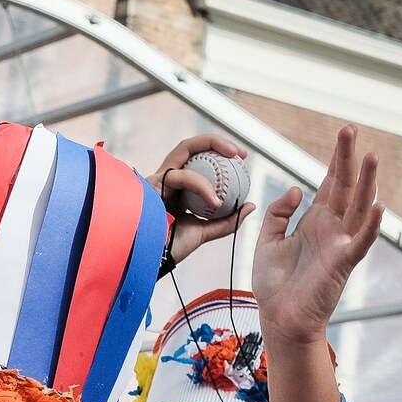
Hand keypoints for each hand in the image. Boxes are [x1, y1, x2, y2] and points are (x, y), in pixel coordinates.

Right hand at [156, 133, 254, 261]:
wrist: (152, 260)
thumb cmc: (172, 248)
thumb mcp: (205, 231)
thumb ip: (227, 220)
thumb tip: (250, 205)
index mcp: (176, 186)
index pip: (197, 158)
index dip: (219, 152)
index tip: (243, 159)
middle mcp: (165, 178)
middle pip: (189, 146)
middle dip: (216, 141)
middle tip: (239, 153)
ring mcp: (157, 179)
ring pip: (185, 152)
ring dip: (212, 150)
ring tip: (233, 162)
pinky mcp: (151, 184)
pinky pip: (182, 177)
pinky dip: (202, 186)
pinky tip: (215, 201)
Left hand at [251, 125, 382, 348]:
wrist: (279, 318)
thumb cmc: (275, 284)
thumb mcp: (267, 241)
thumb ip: (278, 213)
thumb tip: (297, 188)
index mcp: (315, 221)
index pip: (330, 183)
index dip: (336, 159)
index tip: (343, 133)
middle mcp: (332, 228)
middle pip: (345, 186)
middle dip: (348, 159)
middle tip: (350, 130)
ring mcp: (340, 243)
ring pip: (358, 207)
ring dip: (367, 183)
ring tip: (372, 156)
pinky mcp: (343, 263)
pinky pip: (361, 241)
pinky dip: (370, 225)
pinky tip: (378, 206)